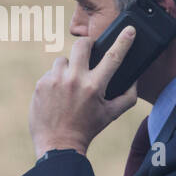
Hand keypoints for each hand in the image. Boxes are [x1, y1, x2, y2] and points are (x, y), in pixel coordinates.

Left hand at [28, 27, 138, 157]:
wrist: (58, 145)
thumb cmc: (87, 129)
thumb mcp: (111, 115)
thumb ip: (127, 96)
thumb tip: (134, 79)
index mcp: (94, 86)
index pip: (113, 57)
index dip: (123, 41)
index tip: (130, 30)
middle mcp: (74, 79)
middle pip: (81, 45)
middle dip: (87, 44)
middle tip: (88, 52)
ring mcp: (55, 80)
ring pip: (63, 60)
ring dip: (68, 68)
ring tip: (69, 86)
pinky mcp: (41, 84)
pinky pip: (50, 73)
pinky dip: (55, 81)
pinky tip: (57, 96)